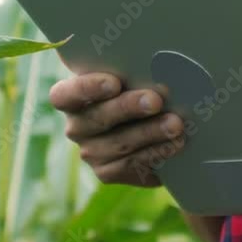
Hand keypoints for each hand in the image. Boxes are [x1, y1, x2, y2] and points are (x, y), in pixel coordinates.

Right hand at [49, 73, 185, 185]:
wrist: (153, 130)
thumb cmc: (138, 91)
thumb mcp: (132, 79)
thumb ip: (135, 75)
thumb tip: (160, 68)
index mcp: (71, 98)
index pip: (64, 95)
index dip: (87, 88)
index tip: (115, 82)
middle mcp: (76, 127)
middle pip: (97, 118)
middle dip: (128, 108)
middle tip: (156, 101)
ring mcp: (90, 152)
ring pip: (119, 143)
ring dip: (150, 132)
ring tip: (176, 124)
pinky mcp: (107, 172)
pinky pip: (131, 164)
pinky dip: (156, 152)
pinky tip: (175, 143)